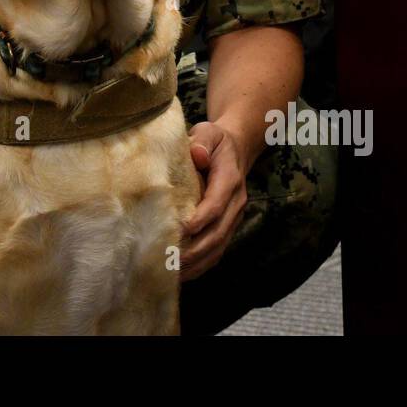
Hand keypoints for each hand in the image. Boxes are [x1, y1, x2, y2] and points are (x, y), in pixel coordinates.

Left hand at [180, 121, 248, 280]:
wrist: (236, 149)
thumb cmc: (215, 141)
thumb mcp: (208, 132)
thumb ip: (202, 141)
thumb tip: (197, 156)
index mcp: (230, 180)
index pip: (217, 204)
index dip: (201, 219)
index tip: (182, 230)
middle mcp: (236, 203)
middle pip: (218, 232)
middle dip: (195, 249)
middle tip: (170, 259)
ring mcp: (234, 217)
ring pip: (218, 246)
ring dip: (197, 262)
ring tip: (173, 273)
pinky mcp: (228, 227)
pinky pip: (217, 251)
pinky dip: (201, 265)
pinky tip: (182, 274)